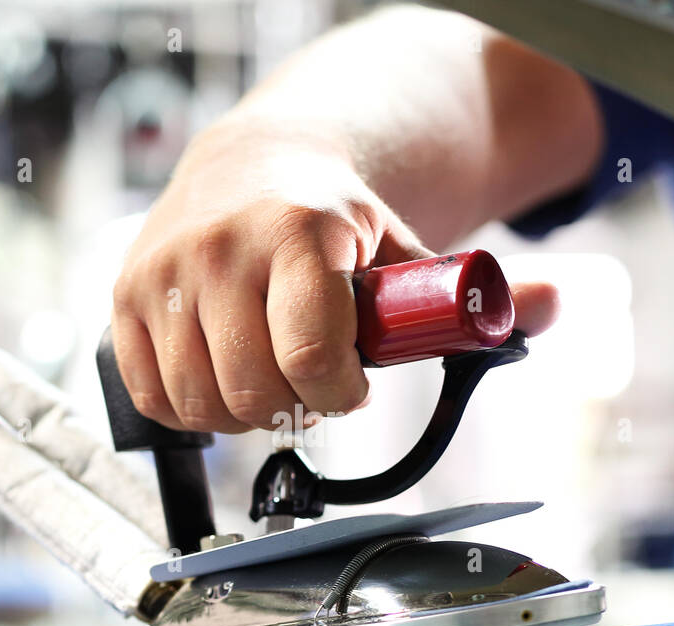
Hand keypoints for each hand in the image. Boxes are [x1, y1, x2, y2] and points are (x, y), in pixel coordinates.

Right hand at [110, 118, 559, 433]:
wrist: (252, 165)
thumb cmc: (336, 223)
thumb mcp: (406, 253)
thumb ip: (474, 292)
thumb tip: (549, 307)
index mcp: (300, 230)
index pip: (313, 357)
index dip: (339, 394)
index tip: (351, 386)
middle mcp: (221, 246)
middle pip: (256, 393)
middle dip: (293, 406)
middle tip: (308, 383)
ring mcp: (163, 273)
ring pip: (202, 404)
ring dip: (243, 412)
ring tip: (267, 377)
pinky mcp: (123, 298)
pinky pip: (152, 396)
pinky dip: (191, 405)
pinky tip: (220, 374)